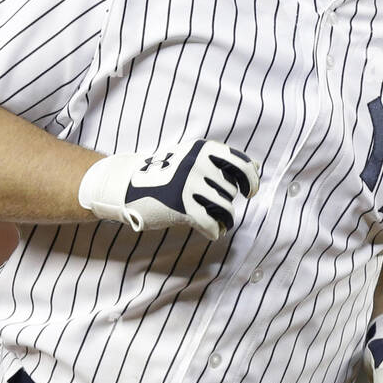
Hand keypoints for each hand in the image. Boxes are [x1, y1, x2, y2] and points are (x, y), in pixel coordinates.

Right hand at [78, 138, 260, 238]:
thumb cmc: (165, 172)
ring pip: (226, 208)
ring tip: (220, 223)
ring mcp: (189, 185)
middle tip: (215, 207)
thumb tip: (257, 167)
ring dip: (226, 219)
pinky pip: (212, 224)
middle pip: (231, 190)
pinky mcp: (181, 207)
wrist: (125, 184)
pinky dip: (215, 231)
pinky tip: (212, 232)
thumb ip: (223, 161)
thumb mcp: (193, 157)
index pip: (241, 164)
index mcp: (203, 150)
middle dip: (227, 201)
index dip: (252, 180)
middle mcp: (198, 164)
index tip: (251, 192)